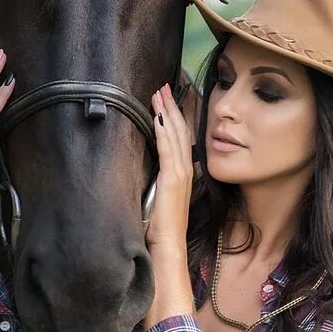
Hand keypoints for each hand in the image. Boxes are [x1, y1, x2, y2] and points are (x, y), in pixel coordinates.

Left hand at [145, 82, 193, 252]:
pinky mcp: (172, 179)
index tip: (167, 98)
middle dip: (171, 106)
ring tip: (160, 93)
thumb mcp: (160, 197)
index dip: (175, 116)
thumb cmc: (161, 227)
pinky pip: (167, 149)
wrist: (168, 245)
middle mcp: (186, 170)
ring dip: (166, 112)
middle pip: (179, 130)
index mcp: (183, 173)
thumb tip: (147, 169)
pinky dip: (162, 131)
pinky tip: (156, 116)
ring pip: (175, 135)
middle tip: (164, 86)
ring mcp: (181, 174)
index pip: (181, 137)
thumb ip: (158, 181)